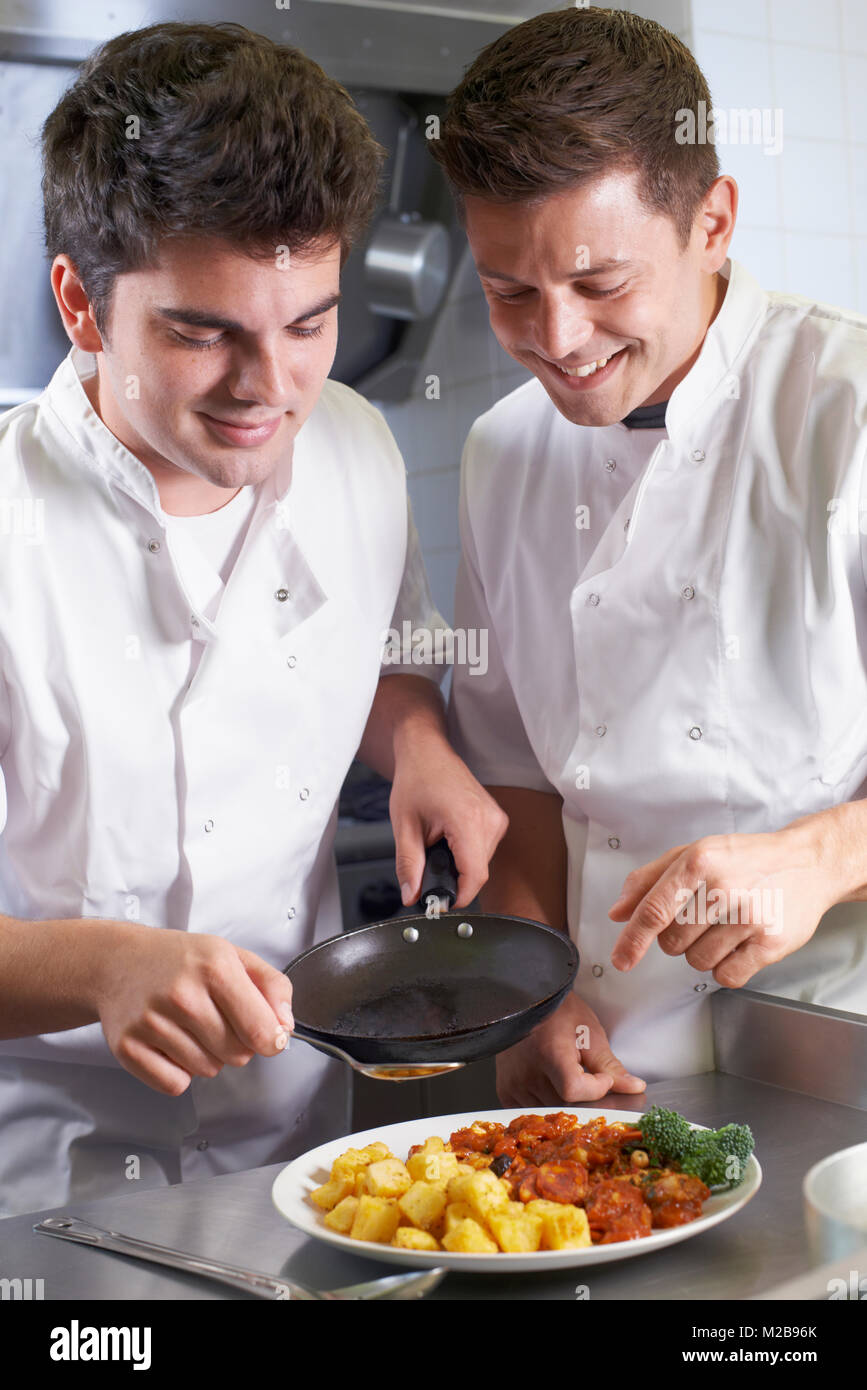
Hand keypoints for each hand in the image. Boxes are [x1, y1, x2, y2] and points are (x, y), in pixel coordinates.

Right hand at [94, 924, 294, 1095]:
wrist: (118, 962)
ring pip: (208, 1070)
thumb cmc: (180, 960)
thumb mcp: (233, 956)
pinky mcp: (128, 1048)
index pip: (262, 1030)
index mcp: (215, 967)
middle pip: (237, 1054)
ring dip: (207, 1056)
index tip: (268, 1035)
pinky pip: (175, 1085)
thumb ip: (272, 987)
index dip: (272, 1039)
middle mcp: (182, 995)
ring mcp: (152, 1022)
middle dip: (236, 1043)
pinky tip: (170, 1043)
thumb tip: (285, 1027)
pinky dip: (179, 1072)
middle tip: (216, 1019)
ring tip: (190, 1026)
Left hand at [389, 731, 508, 908]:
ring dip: (460, 866)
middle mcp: (489, 819)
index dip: (458, 897)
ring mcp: (496, 818)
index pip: (474, 876)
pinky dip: (466, 853)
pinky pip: (485, 850)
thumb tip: (411, 896)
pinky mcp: (497, 818)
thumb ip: (408, 865)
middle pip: (478, 872)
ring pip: (482, 863)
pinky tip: (448, 838)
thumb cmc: (416, 779)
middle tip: (426, 871)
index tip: (440, 904)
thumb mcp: (404, 826)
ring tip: (436, 845)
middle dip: (454, 880)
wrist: (428, 751)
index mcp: (468, 820)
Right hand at [495, 991, 645, 1104]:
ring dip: (568, 1105)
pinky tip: (552, 1088)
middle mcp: (527, 1072)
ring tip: (569, 1079)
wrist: (525, 1003)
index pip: (574, 1090)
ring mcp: (514, 1084)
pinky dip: (548, 1105)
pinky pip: (533, 1112)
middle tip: (593, 1082)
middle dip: (589, 1100)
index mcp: (549, 1053)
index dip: (595, 1088)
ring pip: (552, 1112)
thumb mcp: (589, 1033)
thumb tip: (634, 1088)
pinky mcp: (506, 1091)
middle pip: (567, 1106)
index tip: (603, 1078)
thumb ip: (610, 1066)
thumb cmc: (558, 1013)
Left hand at [608, 818, 837, 986]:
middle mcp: (724, 888)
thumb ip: (649, 880)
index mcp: (698, 861)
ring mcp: (749, 917)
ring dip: (702, 952)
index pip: (654, 910)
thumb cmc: (745, 858)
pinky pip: (727, 976)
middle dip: (677, 938)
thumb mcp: (694, 853)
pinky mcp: (771, 943)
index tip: (621, 960)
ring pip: (698, 962)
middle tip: (703, 917)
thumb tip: (618, 913)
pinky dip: (725, 968)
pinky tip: (739, 944)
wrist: (808, 863)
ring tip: (725, 926)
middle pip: (672, 942)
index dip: (632, 940)